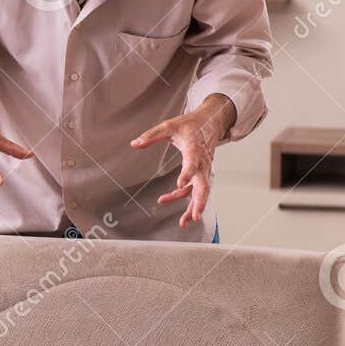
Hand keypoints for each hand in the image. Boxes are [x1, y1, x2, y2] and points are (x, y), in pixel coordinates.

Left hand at [130, 96, 235, 226]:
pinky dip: (184, 198)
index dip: (188, 174)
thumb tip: (134, 143)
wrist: (209, 123)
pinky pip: (194, 189)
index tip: (180, 185)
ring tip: (185, 222)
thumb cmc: (190, 125)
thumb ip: (152, 135)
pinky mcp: (201, 174)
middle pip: (204, 184)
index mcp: (195, 148)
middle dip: (200, 201)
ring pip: (201, 191)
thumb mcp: (169, 126)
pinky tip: (166, 200)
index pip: (193, 163)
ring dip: (194, 207)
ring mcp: (204, 170)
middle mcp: (203, 162)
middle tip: (195, 215)